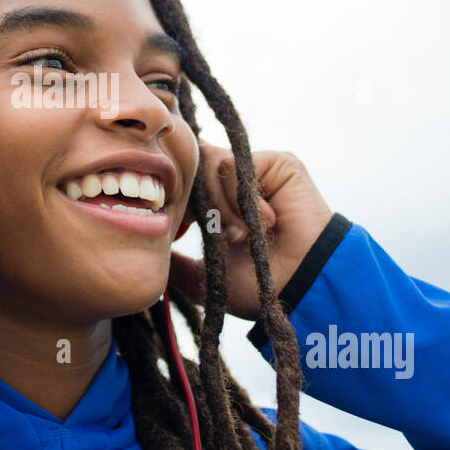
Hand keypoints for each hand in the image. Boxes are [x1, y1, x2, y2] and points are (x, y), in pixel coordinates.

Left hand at [168, 143, 332, 319]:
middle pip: (193, 169)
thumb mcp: (207, 276)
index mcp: (221, 205)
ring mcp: (255, 170)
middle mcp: (237, 183)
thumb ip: (178, 264)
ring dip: (223, 208)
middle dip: (199, 208)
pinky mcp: (276, 162)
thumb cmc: (260, 287)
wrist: (299, 285)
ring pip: (209, 166)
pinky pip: (232, 164)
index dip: (175, 202)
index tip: (180, 232)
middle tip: (223, 239)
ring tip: (244, 236)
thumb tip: (150, 255)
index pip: (184, 183)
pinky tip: (265, 222)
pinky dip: (239, 198)